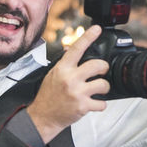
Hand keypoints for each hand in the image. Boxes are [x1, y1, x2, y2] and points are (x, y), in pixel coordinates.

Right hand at [26, 25, 108, 142]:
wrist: (43, 117)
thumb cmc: (48, 96)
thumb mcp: (52, 75)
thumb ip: (65, 65)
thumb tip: (73, 52)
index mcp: (62, 69)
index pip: (77, 48)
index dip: (88, 37)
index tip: (97, 29)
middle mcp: (70, 79)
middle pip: (98, 65)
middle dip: (103, 68)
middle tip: (101, 72)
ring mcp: (77, 93)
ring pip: (104, 84)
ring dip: (103, 88)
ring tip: (96, 90)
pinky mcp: (83, 106)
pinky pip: (102, 103)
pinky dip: (100, 105)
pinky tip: (93, 104)